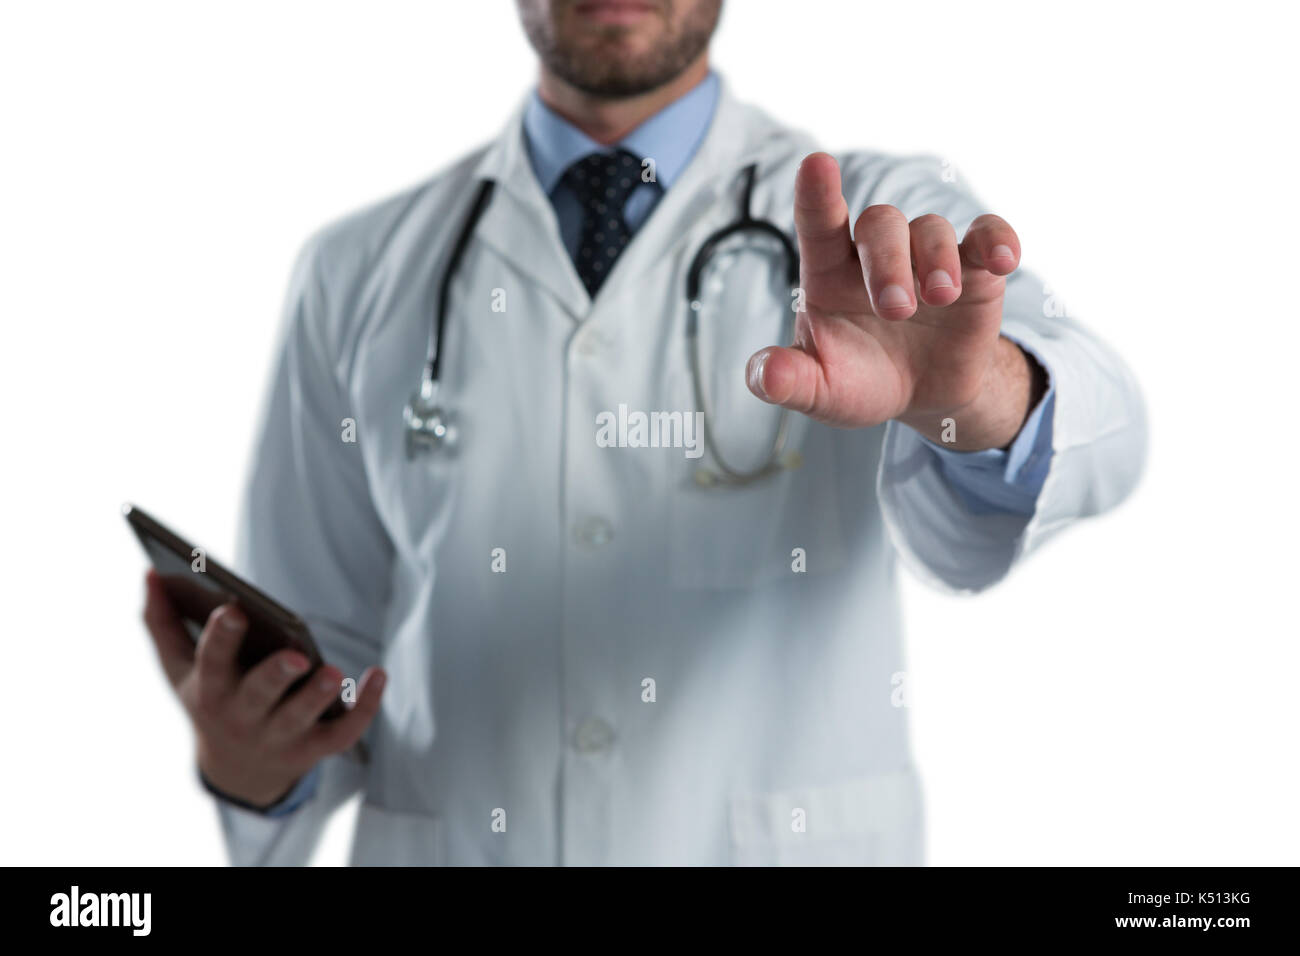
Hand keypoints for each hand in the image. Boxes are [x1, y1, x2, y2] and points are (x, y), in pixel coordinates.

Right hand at [142, 569, 385, 807]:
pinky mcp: (314, 749)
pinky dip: (365, 707)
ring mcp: (280, 736)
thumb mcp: (179, 668)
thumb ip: (162, 622)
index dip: (222, 639)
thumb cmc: (210, 699)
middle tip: (296, 655)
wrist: (238, 770)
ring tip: (334, 671)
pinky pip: (343, 732)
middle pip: (259, 696)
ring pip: (301, 718)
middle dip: (275, 677)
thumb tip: (150, 572)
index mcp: (210, 691)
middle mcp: (243, 717)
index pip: (212, 664)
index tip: (232, 608)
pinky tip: (378, 674)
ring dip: (318, 697)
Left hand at [746, 152, 1042, 450]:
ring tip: (939, 298)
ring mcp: (925, 256)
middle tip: (896, 309)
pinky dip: (997, 238)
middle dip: (888, 262)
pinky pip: (987, 234)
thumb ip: (788, 382)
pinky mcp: (973, 268)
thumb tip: (765, 376)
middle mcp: (874, 253)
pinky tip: (1003, 258)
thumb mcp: (821, 392)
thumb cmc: (860, 382)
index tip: (816, 163)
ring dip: (935, 260)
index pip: (818, 223)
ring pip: (931, 228)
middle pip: (879, 224)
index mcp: (828, 272)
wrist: (921, 396)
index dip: (816, 193)